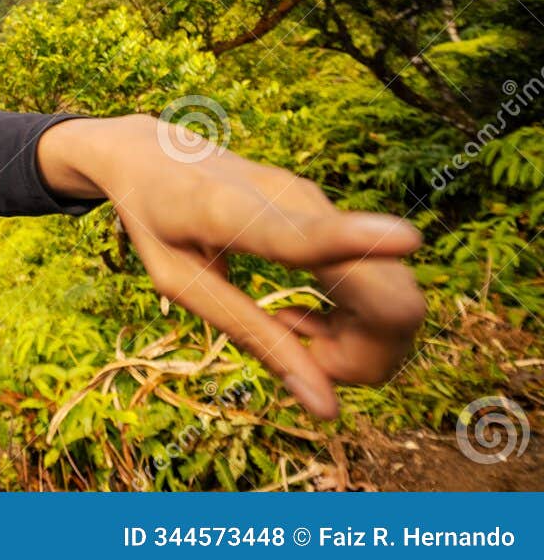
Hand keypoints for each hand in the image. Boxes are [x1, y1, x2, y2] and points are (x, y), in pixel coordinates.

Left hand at [42, 114, 427, 418]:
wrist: (152, 150)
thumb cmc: (155, 219)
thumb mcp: (180, 284)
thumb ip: (250, 335)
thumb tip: (329, 409)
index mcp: (229, 212)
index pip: (298, 230)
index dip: (356, 238)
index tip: (408, 238)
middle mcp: (290, 198)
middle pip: (386, 291)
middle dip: (367, 357)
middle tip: (301, 360)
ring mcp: (317, 200)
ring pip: (396, 293)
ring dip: (363, 343)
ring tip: (289, 331)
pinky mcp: (329, 210)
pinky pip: (379, 282)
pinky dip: (356, 321)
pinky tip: (300, 317)